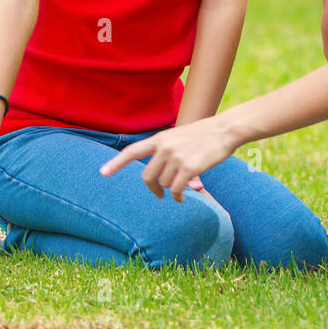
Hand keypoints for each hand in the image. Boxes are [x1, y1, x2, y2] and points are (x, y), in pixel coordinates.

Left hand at [99, 116, 234, 201]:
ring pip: (164, 184)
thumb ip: (165, 151)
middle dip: (153, 188)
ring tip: (181, 186)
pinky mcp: (190, 168)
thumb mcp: (178, 137)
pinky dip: (178, 196)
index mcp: (160, 139)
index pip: (132, 151)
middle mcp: (165, 148)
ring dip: (171, 189)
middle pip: (147, 177)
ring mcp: (177, 158)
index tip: (102, 173)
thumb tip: (158, 176)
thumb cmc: (203, 135)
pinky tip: (183, 198)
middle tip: (159, 194)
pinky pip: (176, 189)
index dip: (116, 163)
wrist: (224, 130)